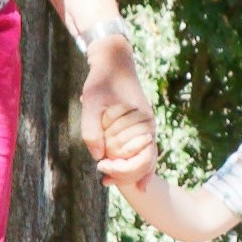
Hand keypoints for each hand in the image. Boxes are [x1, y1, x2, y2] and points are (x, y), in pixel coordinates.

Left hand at [76, 26, 161, 186]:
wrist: (113, 60)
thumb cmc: (102, 80)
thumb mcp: (92, 104)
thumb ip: (92, 132)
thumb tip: (98, 157)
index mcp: (142, 123)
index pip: (140, 159)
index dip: (121, 169)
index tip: (101, 167)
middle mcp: (149, 127)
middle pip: (144, 163)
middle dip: (124, 174)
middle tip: (103, 178)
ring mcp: (146, 127)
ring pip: (144, 159)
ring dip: (128, 172)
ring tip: (109, 181)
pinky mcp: (139, 126)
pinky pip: (142, 151)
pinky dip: (136, 165)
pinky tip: (135, 182)